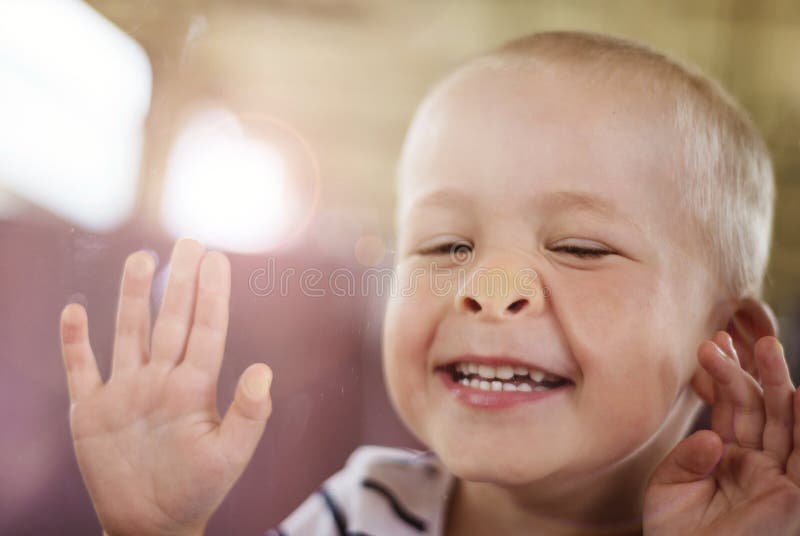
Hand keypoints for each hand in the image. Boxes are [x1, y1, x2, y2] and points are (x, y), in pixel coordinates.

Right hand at [59, 238, 273, 535]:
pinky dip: (74, 343)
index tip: (217, 259)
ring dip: (132, 297)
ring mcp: (126, 392)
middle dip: (179, 281)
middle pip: (170, 320)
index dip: (212, 294)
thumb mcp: (229, 454)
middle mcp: (160, 380)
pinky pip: (81, 369)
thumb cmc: (197, 490)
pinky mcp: (92, 412)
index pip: (206, 329)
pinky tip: (74, 311)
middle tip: (189, 242)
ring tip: (142, 259)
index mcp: (194, 387)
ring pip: (129, 333)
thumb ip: (249, 413)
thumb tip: (265, 369)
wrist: (152, 524)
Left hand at [643, 331, 799, 534]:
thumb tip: (713, 437)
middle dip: (752, 370)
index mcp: (727, 456)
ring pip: (782, 423)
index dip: (723, 376)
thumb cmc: (674, 533)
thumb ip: (688, 457)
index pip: (731, 408)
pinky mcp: (791, 498)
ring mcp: (776, 478)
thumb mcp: (670, 486)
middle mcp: (756, 463)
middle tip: (740, 335)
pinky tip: (799, 395)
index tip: (710, 345)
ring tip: (766, 344)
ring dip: (778, 383)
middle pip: (760, 407)